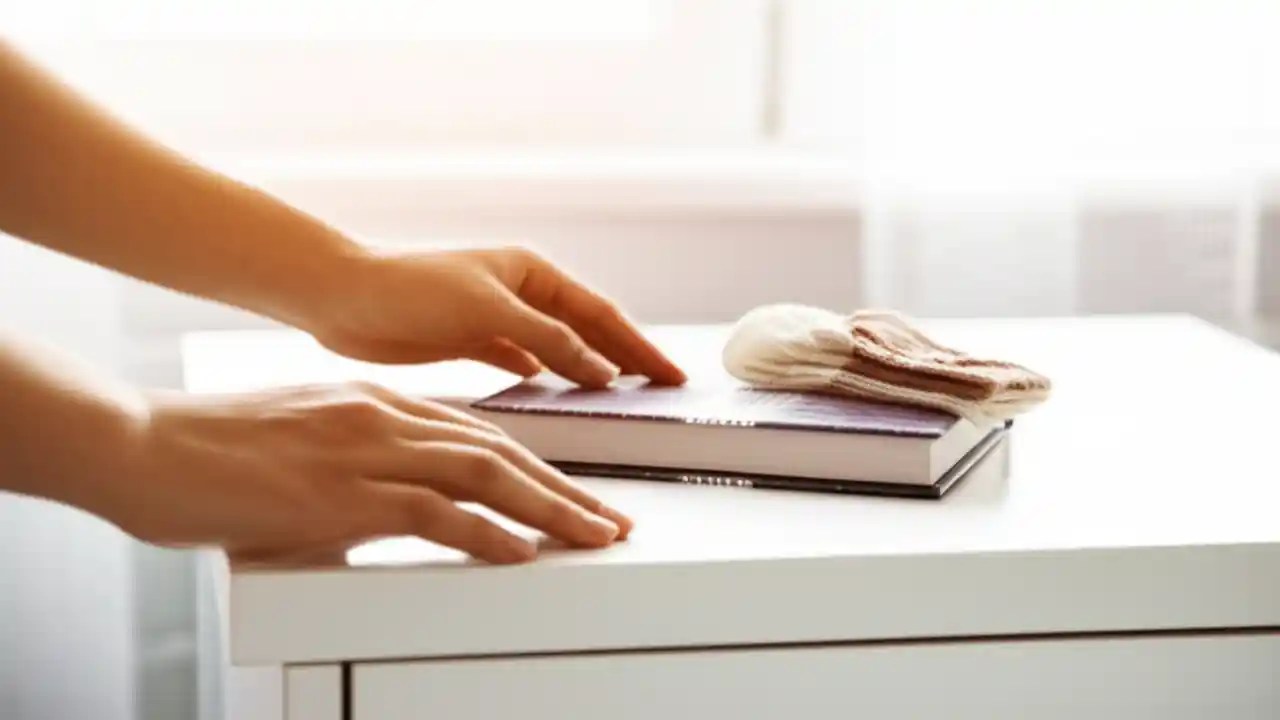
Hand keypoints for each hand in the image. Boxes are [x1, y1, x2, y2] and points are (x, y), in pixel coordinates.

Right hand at [102, 382, 632, 563]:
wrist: (142, 445)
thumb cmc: (208, 450)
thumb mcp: (301, 437)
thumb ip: (356, 457)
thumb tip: (393, 499)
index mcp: (374, 401)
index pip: (477, 432)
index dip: (535, 464)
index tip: (570, 491)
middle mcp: (381, 417)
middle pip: (499, 451)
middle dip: (565, 489)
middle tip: (609, 520)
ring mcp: (364, 451)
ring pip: (485, 476)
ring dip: (550, 510)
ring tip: (593, 538)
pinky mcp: (340, 494)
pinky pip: (435, 513)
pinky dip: (488, 534)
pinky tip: (521, 553)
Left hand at [305, 247, 686, 387]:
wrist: (342, 297)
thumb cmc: (410, 289)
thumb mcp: (491, 311)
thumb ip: (550, 340)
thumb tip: (602, 368)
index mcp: (531, 272)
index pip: (600, 315)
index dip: (639, 346)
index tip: (670, 374)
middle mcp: (519, 291)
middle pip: (586, 330)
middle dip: (624, 357)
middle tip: (662, 387)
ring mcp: (495, 316)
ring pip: (557, 347)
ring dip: (588, 369)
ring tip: (621, 394)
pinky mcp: (469, 341)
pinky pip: (522, 361)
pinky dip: (544, 376)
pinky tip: (557, 391)